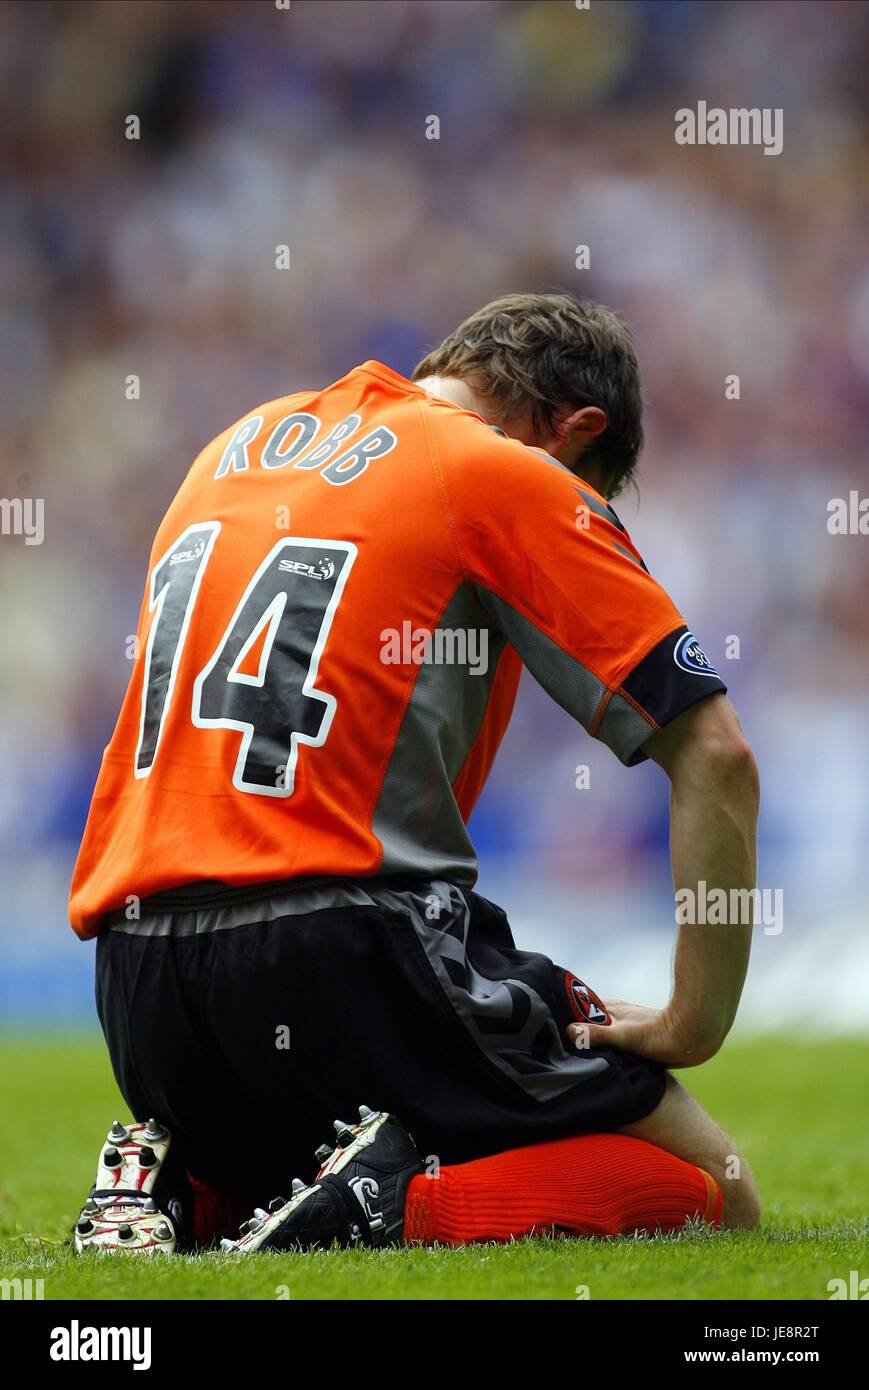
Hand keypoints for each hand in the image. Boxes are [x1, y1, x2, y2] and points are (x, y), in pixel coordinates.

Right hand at [566, 999, 715, 1067]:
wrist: (693, 1037)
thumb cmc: (660, 1035)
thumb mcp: (625, 1037)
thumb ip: (597, 1035)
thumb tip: (568, 1031)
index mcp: (610, 1010)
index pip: (578, 1006)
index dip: (563, 1011)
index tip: (546, 1019)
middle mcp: (616, 1014)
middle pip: (588, 1018)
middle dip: (573, 1025)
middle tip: (554, 1040)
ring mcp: (628, 1024)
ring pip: (601, 1028)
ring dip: (590, 1037)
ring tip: (573, 1052)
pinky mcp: (638, 1038)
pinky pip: (614, 1040)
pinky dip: (605, 1046)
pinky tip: (603, 1058)